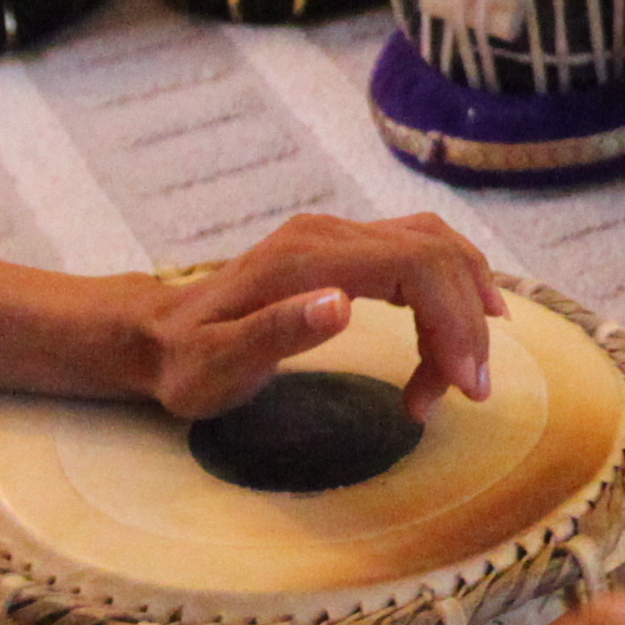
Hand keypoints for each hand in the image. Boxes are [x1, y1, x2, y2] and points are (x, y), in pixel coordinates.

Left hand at [125, 211, 502, 415]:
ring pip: (435, 247)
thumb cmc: (188, 363)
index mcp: (307, 258)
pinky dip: (451, 286)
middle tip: (467, 392)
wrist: (157, 335)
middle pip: (436, 256)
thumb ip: (278, 332)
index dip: (454, 321)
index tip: (460, 385)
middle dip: (466, 324)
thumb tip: (341, 305)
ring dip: (464, 304)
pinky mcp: (343, 247)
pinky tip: (462, 320)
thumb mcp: (219, 364)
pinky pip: (419, 251)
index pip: (417, 267)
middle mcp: (329, 233)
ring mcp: (337, 235)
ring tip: (465, 368)